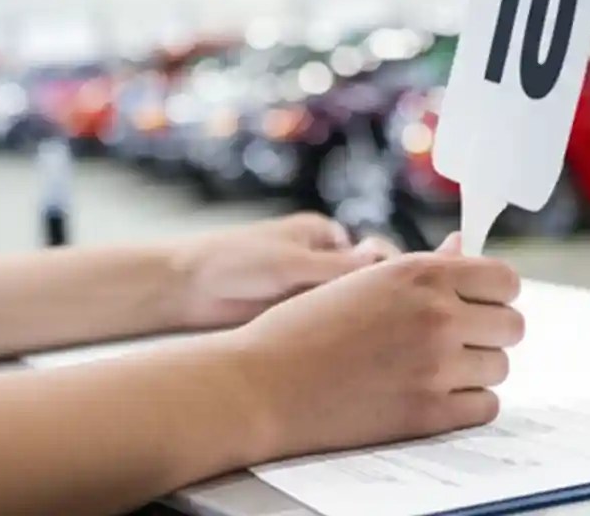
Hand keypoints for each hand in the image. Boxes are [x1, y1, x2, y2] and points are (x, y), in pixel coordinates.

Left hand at [172, 213, 399, 328]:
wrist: (184, 287)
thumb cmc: (233, 261)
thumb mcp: (290, 263)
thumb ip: (336, 266)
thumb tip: (383, 261)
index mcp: (323, 235)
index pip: (376, 253)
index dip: (394, 273)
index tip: (405, 294)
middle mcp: (321, 260)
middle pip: (367, 283)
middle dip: (382, 302)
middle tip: (398, 325)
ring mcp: (309, 289)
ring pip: (349, 308)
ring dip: (361, 323)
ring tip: (380, 344)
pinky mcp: (295, 316)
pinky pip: (328, 326)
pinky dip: (340, 337)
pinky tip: (352, 354)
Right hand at [228, 234, 524, 460]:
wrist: (261, 383)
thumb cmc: (303, 328)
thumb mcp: (364, 280)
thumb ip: (424, 267)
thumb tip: (466, 249)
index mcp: (420, 273)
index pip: (505, 280)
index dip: (495, 294)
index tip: (479, 305)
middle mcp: (436, 314)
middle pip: (512, 326)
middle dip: (489, 333)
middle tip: (456, 341)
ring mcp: (435, 365)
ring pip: (500, 367)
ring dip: (474, 370)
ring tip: (432, 369)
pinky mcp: (428, 412)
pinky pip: (485, 407)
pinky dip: (466, 404)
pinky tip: (434, 395)